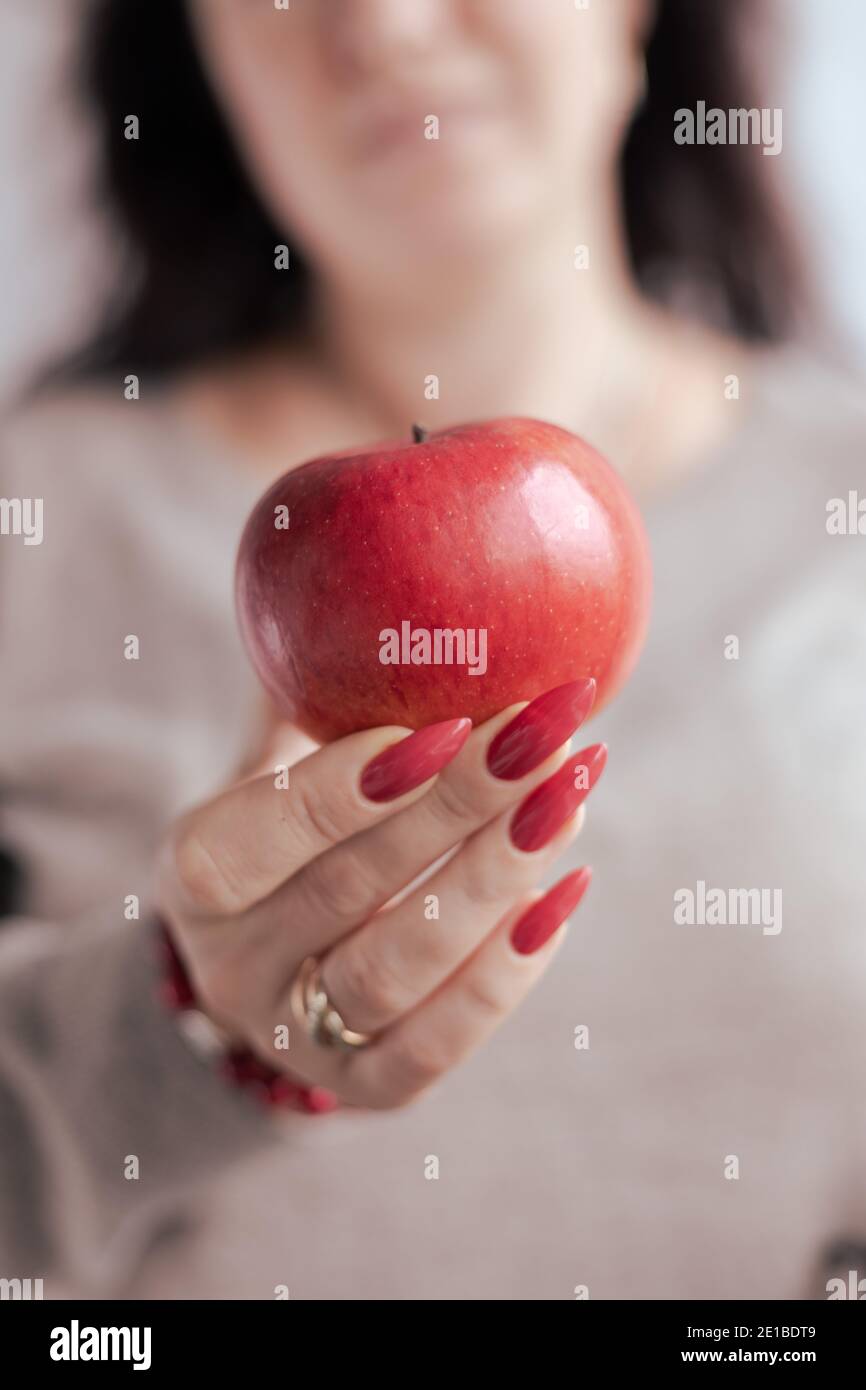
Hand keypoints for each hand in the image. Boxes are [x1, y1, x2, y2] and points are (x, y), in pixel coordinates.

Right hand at [156, 680, 603, 1109]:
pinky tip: (565, 886)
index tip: (449, 721)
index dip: (345, 784)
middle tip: (548, 733)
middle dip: (460, 805)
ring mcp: (296, 1037)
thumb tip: (373, 559)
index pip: (250, 836)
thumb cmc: (293, 822)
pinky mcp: (366, 1087)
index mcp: (191, 875)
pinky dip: (509, 968)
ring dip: (495, 878)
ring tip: (573, 795)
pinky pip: (440, 1043)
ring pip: (397, 970)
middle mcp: (232, 965)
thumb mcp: (279, 753)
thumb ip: (315, 684)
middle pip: (348, 890)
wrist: (276, 958)